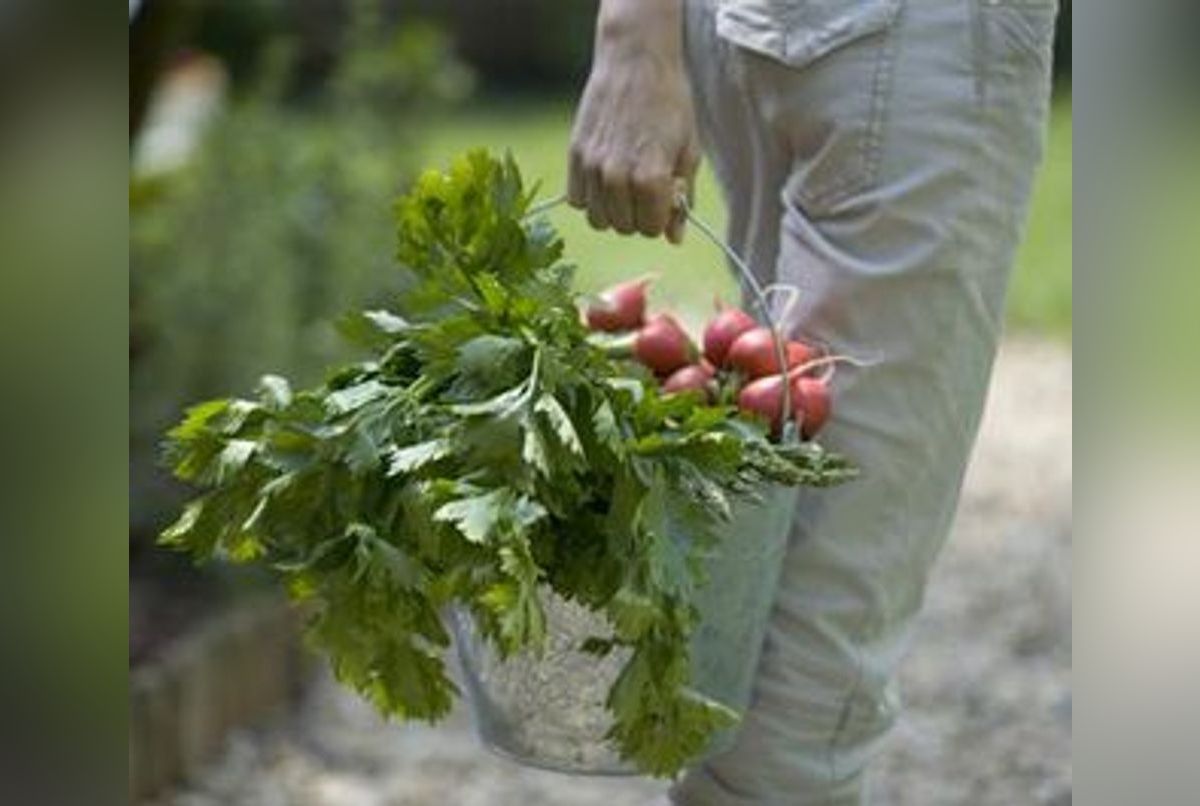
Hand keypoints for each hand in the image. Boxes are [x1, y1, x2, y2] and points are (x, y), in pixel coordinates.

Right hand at [568, 0, 700, 243]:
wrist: (636, 62)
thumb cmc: (669, 103)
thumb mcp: (689, 150)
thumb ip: (681, 198)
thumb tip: (674, 238)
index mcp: (651, 178)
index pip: (653, 230)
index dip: (662, 218)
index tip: (664, 198)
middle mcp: (617, 177)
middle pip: (624, 228)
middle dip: (638, 215)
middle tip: (645, 189)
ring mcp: (592, 167)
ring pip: (598, 219)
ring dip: (613, 210)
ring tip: (624, 185)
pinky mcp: (575, 155)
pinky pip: (576, 200)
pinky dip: (590, 197)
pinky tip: (603, 178)